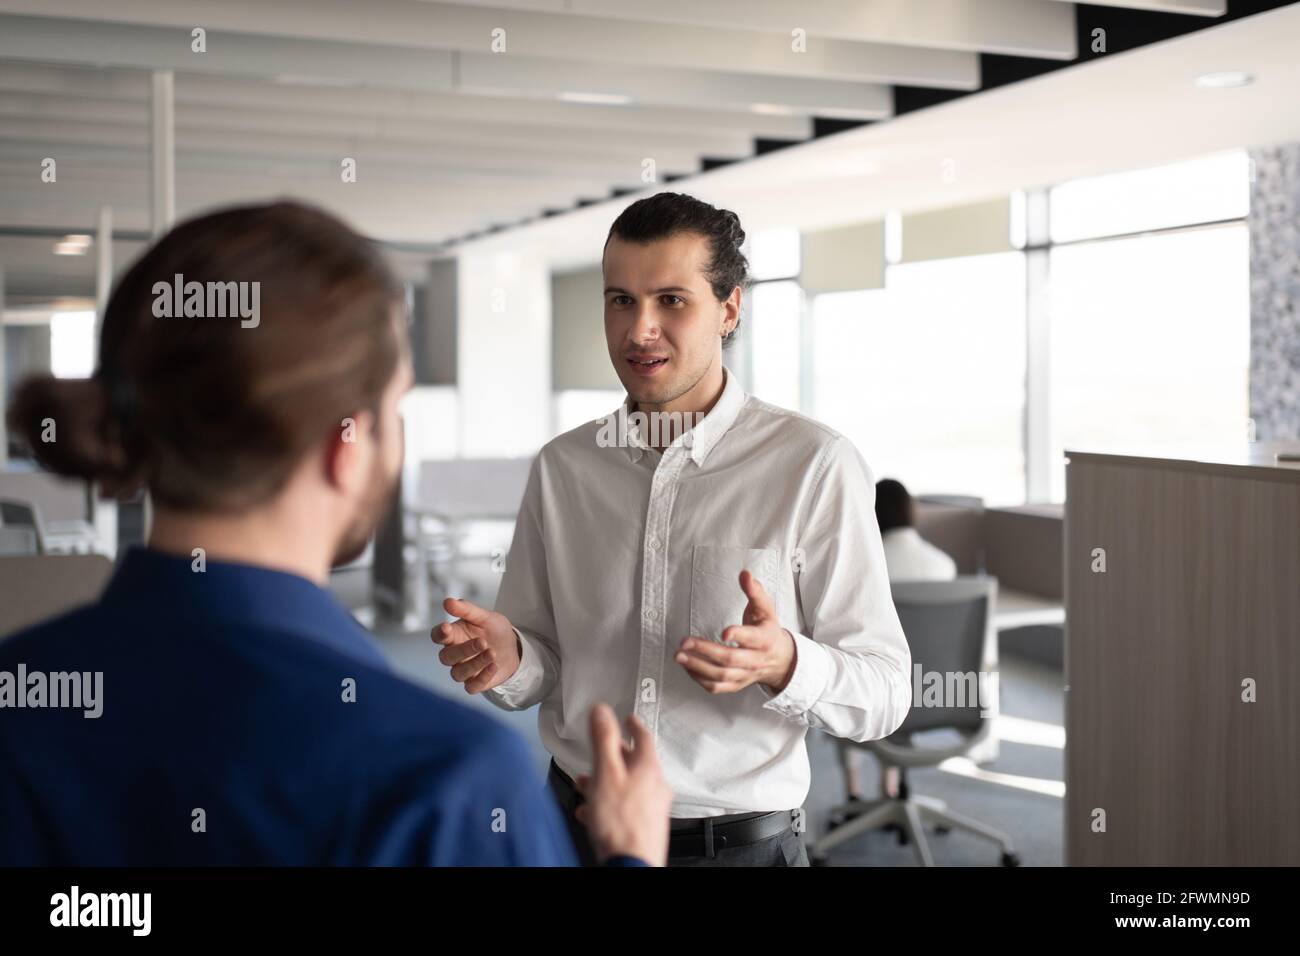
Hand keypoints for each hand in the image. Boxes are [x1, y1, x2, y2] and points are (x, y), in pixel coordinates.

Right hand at [430, 597, 519, 693]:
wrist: (513, 647)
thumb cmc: (494, 630)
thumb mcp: (485, 616)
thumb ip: (466, 610)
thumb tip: (447, 601)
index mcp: (453, 635)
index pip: (437, 636)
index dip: (439, 634)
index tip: (447, 628)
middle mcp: (455, 654)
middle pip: (447, 657)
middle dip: (464, 650)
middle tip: (482, 642)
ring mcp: (464, 669)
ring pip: (458, 673)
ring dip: (475, 663)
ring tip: (492, 653)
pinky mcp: (475, 682)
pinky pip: (471, 687)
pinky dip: (482, 677)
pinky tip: (494, 666)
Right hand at [574, 704, 671, 865]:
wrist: (631, 863)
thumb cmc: (620, 821)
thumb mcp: (606, 772)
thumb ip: (603, 740)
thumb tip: (601, 710)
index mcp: (648, 767)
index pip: (643, 736)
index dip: (633, 724)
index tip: (628, 718)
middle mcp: (655, 786)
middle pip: (634, 763)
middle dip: (613, 758)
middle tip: (601, 753)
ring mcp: (651, 807)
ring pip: (626, 787)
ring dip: (605, 783)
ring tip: (587, 787)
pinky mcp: (644, 826)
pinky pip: (624, 808)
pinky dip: (607, 804)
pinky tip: (591, 813)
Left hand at [675, 569, 795, 694]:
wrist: (780, 659)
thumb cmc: (768, 631)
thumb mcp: (766, 609)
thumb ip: (754, 592)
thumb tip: (745, 575)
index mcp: (764, 639)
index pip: (752, 639)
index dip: (739, 635)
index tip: (724, 632)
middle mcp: (755, 659)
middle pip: (730, 659)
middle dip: (706, 651)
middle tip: (685, 642)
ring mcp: (745, 674)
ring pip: (721, 675)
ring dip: (698, 667)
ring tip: (680, 656)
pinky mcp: (736, 684)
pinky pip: (717, 687)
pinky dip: (700, 679)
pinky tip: (687, 667)